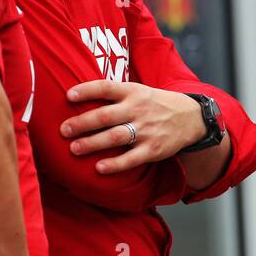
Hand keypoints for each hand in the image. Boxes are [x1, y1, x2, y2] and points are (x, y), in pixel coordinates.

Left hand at [61, 80, 205, 170]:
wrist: (191, 118)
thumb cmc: (156, 104)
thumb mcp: (139, 91)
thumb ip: (114, 94)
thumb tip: (78, 96)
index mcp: (133, 92)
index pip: (107, 88)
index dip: (87, 90)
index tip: (68, 96)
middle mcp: (139, 109)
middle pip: (106, 116)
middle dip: (82, 123)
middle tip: (64, 130)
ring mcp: (147, 130)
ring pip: (115, 137)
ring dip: (92, 143)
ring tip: (74, 149)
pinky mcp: (153, 149)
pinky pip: (131, 158)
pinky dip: (115, 164)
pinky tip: (99, 168)